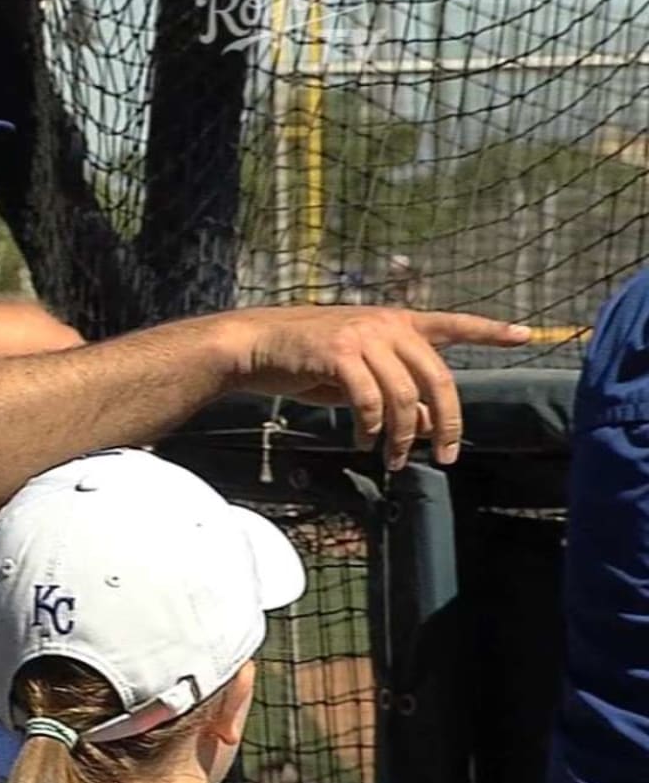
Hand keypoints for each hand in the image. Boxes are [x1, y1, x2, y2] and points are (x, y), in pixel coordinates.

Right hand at [223, 307, 529, 469]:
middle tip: (445, 457)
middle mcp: (386, 325)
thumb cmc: (306, 359)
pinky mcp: (340, 354)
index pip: (452, 324)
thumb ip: (395, 391)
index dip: (489, 331)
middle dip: (446, 424)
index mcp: (396, 322)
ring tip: (394, 460)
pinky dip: (369, 429)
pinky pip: (369, 401)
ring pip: (403, 397)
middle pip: (437, 378)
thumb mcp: (359, 375)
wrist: (255, 345)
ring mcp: (364, 337)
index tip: (525, 335)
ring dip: (402, 437)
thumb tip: (428, 424)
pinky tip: (361, 442)